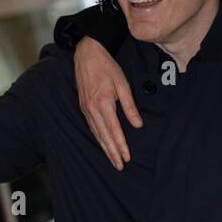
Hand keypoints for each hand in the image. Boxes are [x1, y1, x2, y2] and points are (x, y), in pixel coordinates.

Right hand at [74, 37, 141, 169]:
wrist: (87, 54)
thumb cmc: (107, 67)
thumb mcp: (123, 84)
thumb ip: (130, 106)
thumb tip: (137, 125)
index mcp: (104, 103)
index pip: (114, 130)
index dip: (120, 145)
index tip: (126, 157)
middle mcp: (92, 109)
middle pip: (104, 136)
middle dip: (112, 152)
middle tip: (120, 166)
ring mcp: (86, 109)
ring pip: (97, 134)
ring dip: (105, 148)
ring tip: (113, 160)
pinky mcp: (83, 107)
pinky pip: (91, 127)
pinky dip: (98, 138)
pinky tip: (103, 145)